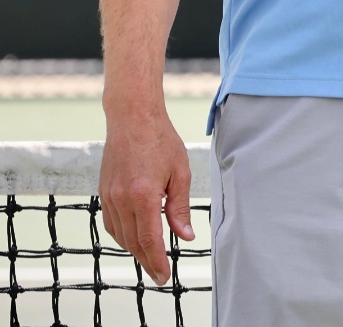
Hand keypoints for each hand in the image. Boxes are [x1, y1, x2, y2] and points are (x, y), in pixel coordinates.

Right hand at [99, 108, 193, 283]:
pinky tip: (135, 238)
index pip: (149, 239)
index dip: (157, 261)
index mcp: (144, 196)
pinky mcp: (104, 192)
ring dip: (134, 249)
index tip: (164, 276)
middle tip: (160, 274)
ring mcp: (109, 196)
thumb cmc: (162, 141)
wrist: (133, 119)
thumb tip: (185, 236)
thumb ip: (180, 208)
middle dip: (147, 261)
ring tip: (151, 258)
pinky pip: (111, 223)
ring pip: (120, 235)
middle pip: (133, 242)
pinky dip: (123, 235)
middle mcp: (122, 199)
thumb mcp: (181, 173)